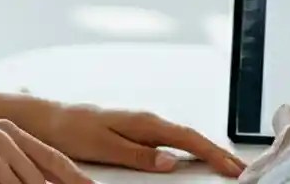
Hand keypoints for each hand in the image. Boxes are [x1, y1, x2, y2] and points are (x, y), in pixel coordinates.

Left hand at [27, 103, 246, 177]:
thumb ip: (139, 155)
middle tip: (239, 170)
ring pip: (183, 138)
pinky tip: (193, 158)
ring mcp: (143, 124)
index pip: (188, 139)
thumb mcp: (104, 147)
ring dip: (205, 151)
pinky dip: (189, 149)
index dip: (213, 153)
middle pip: (192, 138)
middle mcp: (148, 120)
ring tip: (223, 165)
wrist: (50, 118)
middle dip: (218, 153)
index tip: (233, 167)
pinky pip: (171, 140)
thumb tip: (171, 162)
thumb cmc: (73, 130)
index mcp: (144, 123)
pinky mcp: (137, 130)